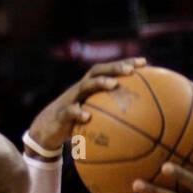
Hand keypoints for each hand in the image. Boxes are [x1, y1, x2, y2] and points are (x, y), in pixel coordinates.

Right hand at [26, 58, 146, 154]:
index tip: (144, 62)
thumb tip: (142, 126)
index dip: (124, 64)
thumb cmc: (77, 123)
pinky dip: (78, 112)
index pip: (109, 70)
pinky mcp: (61, 114)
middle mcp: (81, 88)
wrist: (48, 130)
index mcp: (90, 87)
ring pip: (84, 86)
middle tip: (131, 70)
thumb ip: (113, 115)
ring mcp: (70, 99)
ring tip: (114, 85)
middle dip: (114, 68)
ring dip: (99, 83)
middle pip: (97, 71)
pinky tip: (87, 116)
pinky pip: (69, 112)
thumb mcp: (96, 117)